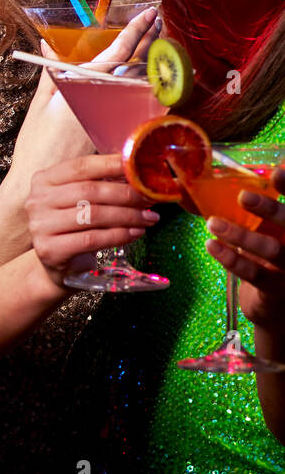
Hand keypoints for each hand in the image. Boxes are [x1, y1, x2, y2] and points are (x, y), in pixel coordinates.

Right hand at [6, 8, 160, 190]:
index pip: (117, 51)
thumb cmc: (36, 143)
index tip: (148, 14)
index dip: (135, 30)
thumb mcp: (40, 104)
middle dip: (150, 40)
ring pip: (145, 86)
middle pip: (136, 64)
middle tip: (159, 22)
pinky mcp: (123, 134)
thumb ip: (51, 73)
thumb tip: (45, 45)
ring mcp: (117, 117)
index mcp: (82, 86)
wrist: (41, 182)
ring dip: (156, 64)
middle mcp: (104, 100)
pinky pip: (144, 111)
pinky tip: (162, 86)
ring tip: (163, 46)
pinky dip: (154, 95)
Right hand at [26, 154, 160, 285]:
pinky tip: (135, 233)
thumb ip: (100, 184)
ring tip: (149, 218)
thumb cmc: (74, 225)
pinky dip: (118, 235)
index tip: (138, 166)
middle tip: (150, 199)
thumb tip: (139, 174)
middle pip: (89, 191)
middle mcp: (37, 200)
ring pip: (93, 215)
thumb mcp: (80, 199)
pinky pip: (92, 239)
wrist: (57, 262)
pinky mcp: (49, 249)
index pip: (80, 166)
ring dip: (127, 216)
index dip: (111, 164)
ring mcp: (40, 225)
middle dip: (126, 194)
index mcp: (44, 180)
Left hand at [206, 166, 284, 335]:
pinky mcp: (275, 289)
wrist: (275, 303)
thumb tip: (196, 183)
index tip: (277, 170)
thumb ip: (242, 210)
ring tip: (212, 223)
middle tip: (243, 195)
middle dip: (270, 208)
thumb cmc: (265, 255)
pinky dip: (230, 258)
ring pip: (271, 249)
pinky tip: (211, 245)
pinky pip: (253, 273)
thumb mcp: (262, 230)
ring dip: (241, 235)